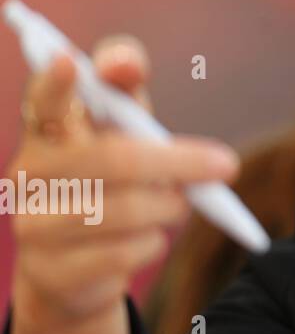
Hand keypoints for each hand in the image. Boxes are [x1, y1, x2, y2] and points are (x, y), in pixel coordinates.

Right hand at [8, 35, 239, 333]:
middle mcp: (29, 174)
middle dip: (179, 162)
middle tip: (226, 165)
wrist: (75, 270)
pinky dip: (152, 243)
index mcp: (46, 132)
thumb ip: (125, 88)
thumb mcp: (121, 129)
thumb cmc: (109, 178)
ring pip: (126, 210)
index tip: (69, 61)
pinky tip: (146, 239)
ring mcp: (32, 225)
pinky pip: (125, 252)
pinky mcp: (50, 272)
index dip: (54, 83)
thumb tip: (125, 62)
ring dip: (168, 207)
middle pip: (114, 160)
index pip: (44, 100)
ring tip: (176, 205)